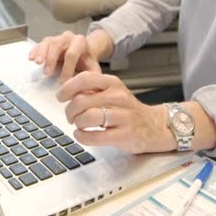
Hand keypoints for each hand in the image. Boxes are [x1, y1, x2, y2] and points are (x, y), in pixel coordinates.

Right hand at [28, 30, 109, 83]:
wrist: (85, 51)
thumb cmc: (87, 62)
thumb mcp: (93, 69)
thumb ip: (92, 78)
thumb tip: (88, 92)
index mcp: (81, 42)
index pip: (72, 54)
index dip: (67, 69)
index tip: (64, 83)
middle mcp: (69, 37)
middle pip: (57, 45)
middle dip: (51, 59)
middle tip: (47, 73)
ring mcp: (57, 38)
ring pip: (48, 42)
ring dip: (41, 53)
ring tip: (37, 63)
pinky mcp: (49, 41)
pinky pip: (40, 44)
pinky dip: (35, 50)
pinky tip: (30, 58)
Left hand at [56, 72, 175, 153]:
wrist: (155, 126)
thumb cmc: (128, 110)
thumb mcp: (113, 93)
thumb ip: (92, 91)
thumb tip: (66, 92)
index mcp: (113, 83)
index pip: (84, 79)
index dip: (67, 88)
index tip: (60, 97)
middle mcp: (118, 97)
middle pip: (82, 100)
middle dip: (70, 110)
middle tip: (70, 116)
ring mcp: (123, 116)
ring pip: (88, 117)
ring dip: (77, 123)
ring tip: (79, 125)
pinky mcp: (124, 135)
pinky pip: (96, 136)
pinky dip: (83, 136)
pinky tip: (82, 135)